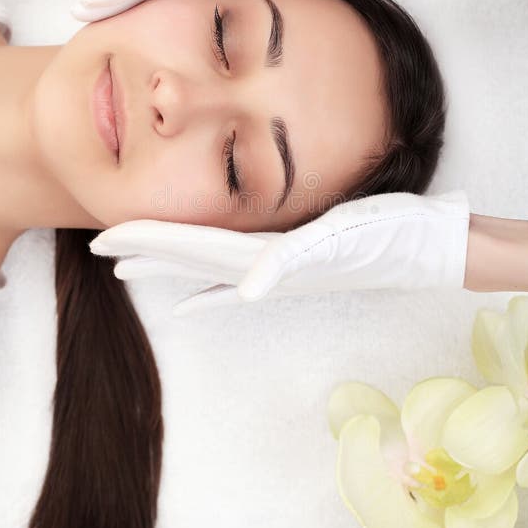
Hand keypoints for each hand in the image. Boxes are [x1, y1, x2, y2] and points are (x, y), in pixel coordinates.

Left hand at [88, 189, 470, 315]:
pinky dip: (213, 285)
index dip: (147, 242)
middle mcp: (265, 263)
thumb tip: (244, 290)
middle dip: (144, 251)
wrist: (432, 245)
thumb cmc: (393, 233)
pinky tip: (199, 294)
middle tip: (96, 248)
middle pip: (189, 256)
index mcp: (267, 251)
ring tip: (130, 269)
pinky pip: (243, 275)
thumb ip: (291, 263)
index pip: (191, 245)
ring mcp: (281, 267)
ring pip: (208, 264)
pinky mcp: (300, 264)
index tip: (102, 240)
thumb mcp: (343, 240)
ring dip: (168, 264)